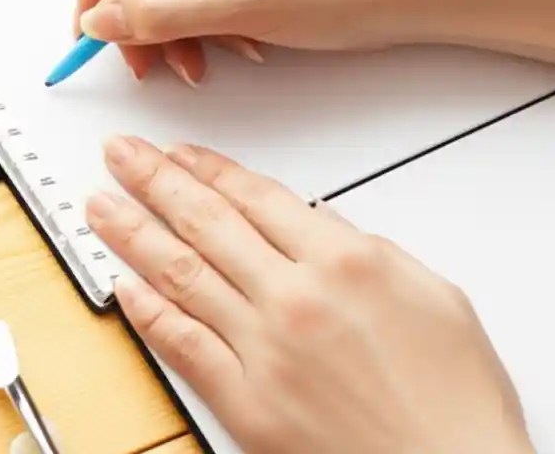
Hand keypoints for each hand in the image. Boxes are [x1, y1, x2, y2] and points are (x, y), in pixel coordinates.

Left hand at [86, 137, 532, 453]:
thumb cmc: (455, 402)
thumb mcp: (435, 297)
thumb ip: (369, 252)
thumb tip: (318, 225)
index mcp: (345, 262)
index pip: (255, 197)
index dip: (207, 169)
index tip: (177, 152)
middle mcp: (295, 299)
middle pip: (205, 223)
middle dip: (153, 180)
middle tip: (119, 154)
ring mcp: (262, 349)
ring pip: (179, 274)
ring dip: (131, 233)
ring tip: (99, 205)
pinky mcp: (243, 401)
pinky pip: (180, 344)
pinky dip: (145, 311)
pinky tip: (121, 284)